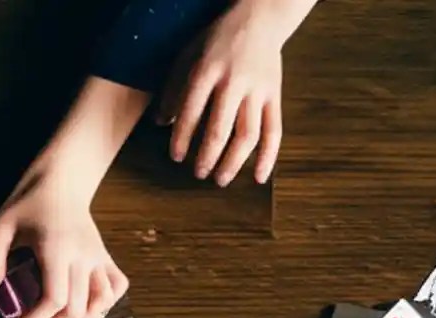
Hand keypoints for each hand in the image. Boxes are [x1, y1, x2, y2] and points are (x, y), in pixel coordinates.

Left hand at [0, 167, 128, 317]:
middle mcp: (83, 258)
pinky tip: (85, 304)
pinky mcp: (106, 258)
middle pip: (76, 310)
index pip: (54, 300)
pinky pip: (117, 288)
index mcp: (57, 250)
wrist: (62, 184)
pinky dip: (104, 303)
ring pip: (100, 304)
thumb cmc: (29, 205)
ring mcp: (99, 259)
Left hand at [159, 0, 285, 185]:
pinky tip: (258, 177)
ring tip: (221, 179)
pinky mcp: (275, 97)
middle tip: (198, 174)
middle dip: (207, 156)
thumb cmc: (219, 39)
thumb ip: (174, 87)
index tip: (176, 157)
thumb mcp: (189, 54)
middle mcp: (234, 82)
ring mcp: (258, 91)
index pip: (192, 110)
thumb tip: (161, 123)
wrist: (260, 20)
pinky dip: (268, 157)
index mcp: (208, 69)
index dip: (182, 137)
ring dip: (233, 162)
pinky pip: (274, 132)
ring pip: (247, 135)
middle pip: (219, 129)